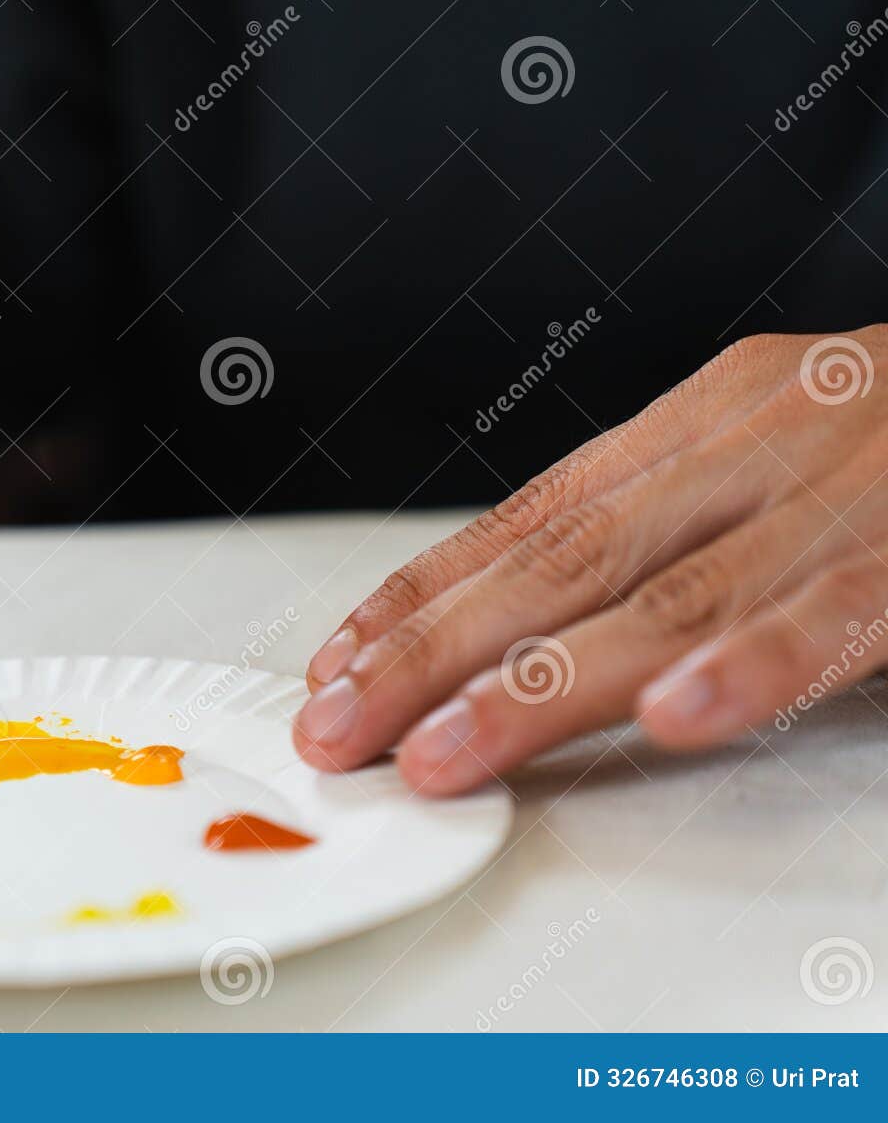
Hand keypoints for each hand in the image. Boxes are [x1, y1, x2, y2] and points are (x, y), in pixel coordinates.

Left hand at [296, 327, 887, 794]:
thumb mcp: (762, 445)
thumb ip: (656, 519)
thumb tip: (513, 610)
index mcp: (703, 422)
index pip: (525, 517)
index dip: (421, 595)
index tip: (338, 661)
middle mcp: (753, 446)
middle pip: (563, 562)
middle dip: (437, 653)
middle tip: (346, 728)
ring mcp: (843, 495)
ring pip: (666, 597)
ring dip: (545, 686)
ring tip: (450, 754)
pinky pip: (835, 616)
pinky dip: (754, 665)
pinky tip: (678, 714)